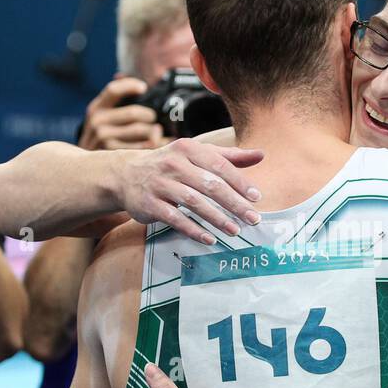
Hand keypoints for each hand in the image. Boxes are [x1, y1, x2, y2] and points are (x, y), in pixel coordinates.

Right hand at [80, 76, 162, 150]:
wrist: (82, 168)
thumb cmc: (100, 138)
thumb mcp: (101, 118)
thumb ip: (114, 101)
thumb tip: (122, 74)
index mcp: (96, 108)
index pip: (114, 90)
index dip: (130, 85)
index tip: (144, 88)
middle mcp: (97, 122)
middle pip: (135, 113)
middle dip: (150, 117)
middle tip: (154, 122)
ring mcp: (104, 139)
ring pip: (141, 131)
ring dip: (156, 132)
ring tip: (158, 134)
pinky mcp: (114, 155)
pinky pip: (143, 148)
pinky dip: (155, 146)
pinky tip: (157, 145)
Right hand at [119, 136, 263, 244]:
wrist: (126, 175)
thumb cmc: (171, 165)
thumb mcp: (197, 154)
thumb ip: (229, 156)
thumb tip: (261, 154)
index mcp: (189, 149)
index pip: (219, 165)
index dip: (239, 182)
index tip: (256, 198)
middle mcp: (173, 164)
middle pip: (209, 185)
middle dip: (234, 203)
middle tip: (253, 219)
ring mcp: (160, 184)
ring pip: (193, 202)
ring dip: (216, 218)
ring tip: (235, 231)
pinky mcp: (149, 204)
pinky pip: (174, 218)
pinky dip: (193, 230)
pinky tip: (209, 238)